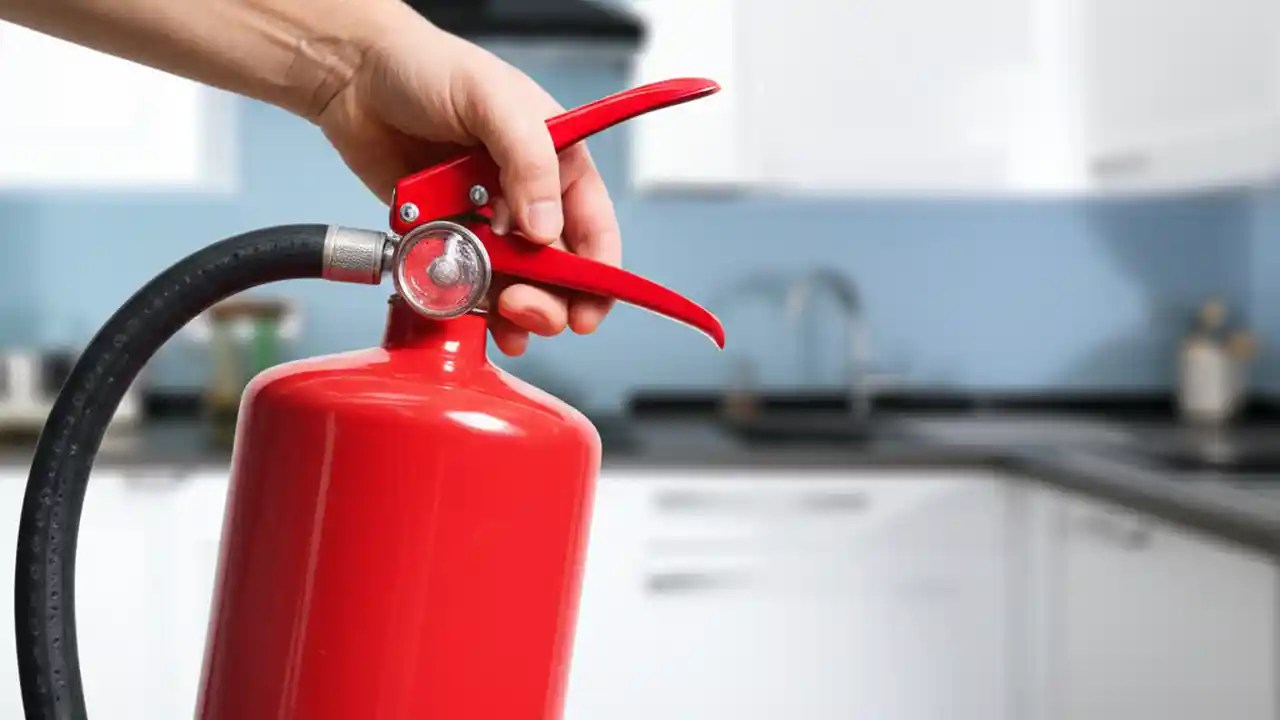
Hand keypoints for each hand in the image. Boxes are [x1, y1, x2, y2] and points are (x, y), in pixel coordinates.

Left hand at [317, 21, 619, 355]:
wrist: (355, 78)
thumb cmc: (429, 68)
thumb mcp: (492, 99)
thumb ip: (528, 160)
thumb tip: (544, 227)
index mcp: (558, 162)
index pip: (594, 229)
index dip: (599, 275)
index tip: (587, 311)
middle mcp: (527, 198)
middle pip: (557, 270)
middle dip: (549, 299)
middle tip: (523, 306)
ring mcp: (486, 220)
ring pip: (513, 284)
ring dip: (509, 309)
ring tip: (499, 312)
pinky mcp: (446, 235)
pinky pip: (465, 280)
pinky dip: (466, 299)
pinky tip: (464, 304)